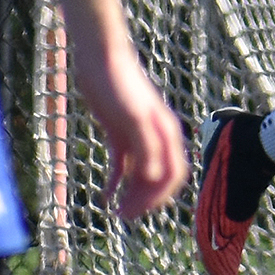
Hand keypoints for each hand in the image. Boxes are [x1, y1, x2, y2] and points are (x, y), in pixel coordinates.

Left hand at [69, 43, 186, 217]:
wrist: (100, 57)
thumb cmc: (119, 84)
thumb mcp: (132, 117)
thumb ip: (145, 147)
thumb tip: (152, 179)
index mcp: (167, 132)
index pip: (174, 174)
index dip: (159, 196)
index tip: (138, 212)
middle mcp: (157, 136)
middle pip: (159, 177)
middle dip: (145, 200)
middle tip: (123, 216)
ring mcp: (138, 135)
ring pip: (142, 174)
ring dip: (132, 194)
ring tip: (115, 210)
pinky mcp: (120, 132)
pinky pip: (123, 164)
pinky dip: (117, 181)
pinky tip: (105, 194)